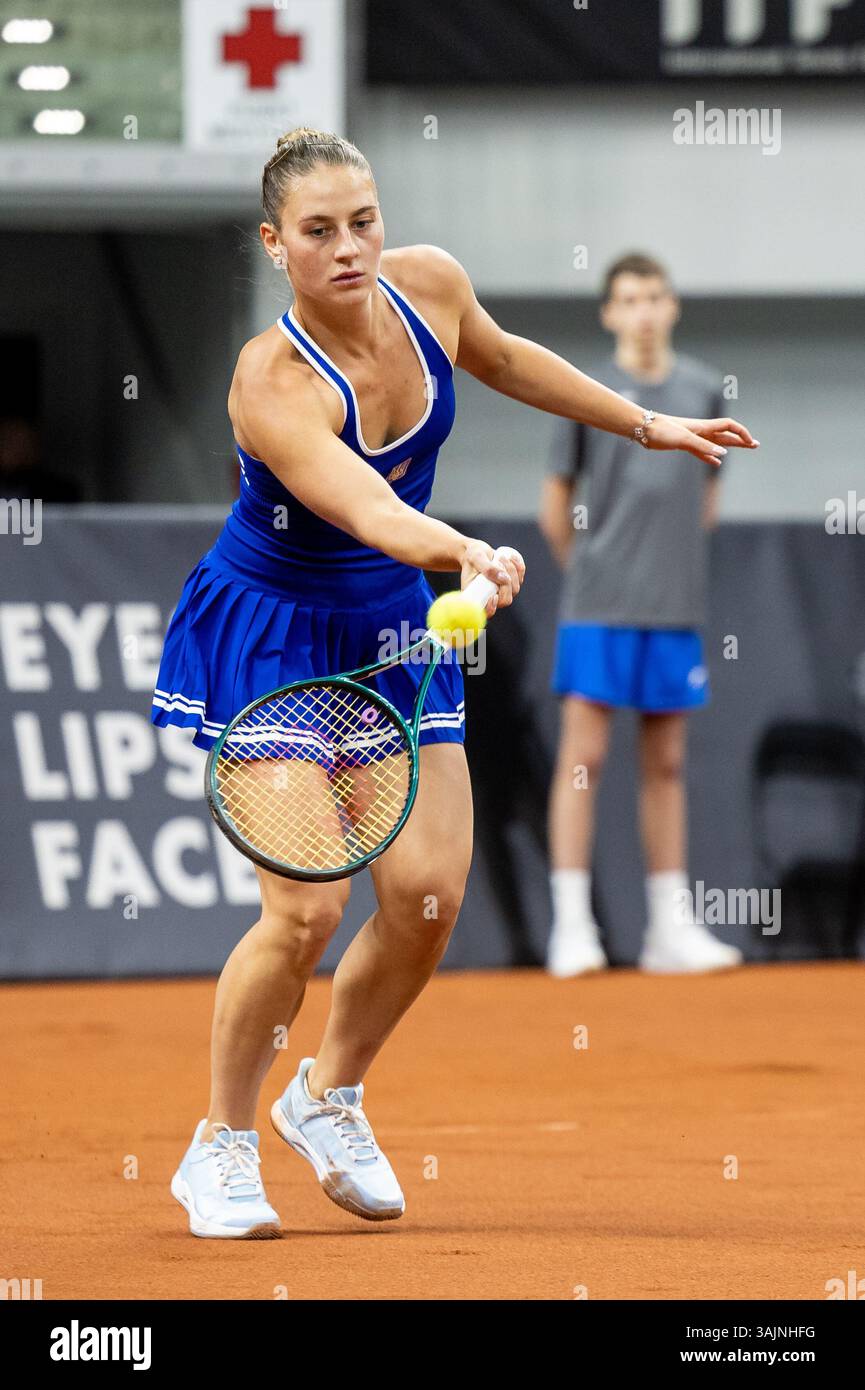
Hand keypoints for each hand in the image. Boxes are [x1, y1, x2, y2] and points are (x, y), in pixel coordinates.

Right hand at [460, 539, 525, 617]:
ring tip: (500, 557)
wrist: (477, 552)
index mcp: (477, 597)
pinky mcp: (511, 583)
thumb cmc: (472, 557)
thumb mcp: (476, 558)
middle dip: (506, 583)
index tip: (494, 597)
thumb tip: (504, 579)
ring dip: (511, 571)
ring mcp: (502, 592)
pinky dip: (518, 567)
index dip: (491, 608)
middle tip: (499, 563)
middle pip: (505, 600)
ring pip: (515, 588)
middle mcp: (491, 598)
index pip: (486, 612)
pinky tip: (511, 557)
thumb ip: (487, 568)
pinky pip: (520, 577)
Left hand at [644, 413, 759, 465]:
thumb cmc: (662, 430)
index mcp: (703, 427)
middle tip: (755, 446)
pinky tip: (716, 462)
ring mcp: (693, 438)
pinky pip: (702, 452)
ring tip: (742, 449)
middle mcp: (701, 431)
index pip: (729, 426)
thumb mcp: (683, 439)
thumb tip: (722, 453)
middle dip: (741, 440)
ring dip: (730, 447)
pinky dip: (711, 456)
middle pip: (726, 435)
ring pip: (716, 443)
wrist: (643, 429)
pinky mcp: (684, 445)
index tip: (750, 443)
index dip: (741, 433)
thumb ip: (703, 446)